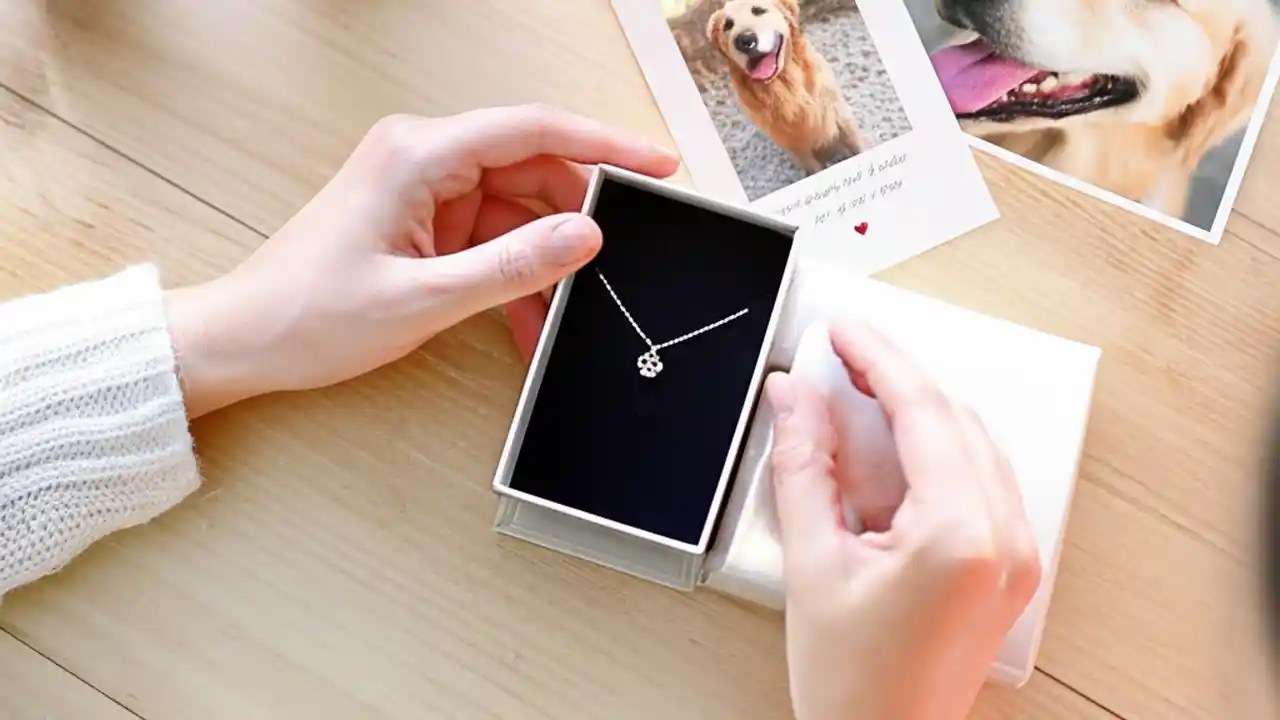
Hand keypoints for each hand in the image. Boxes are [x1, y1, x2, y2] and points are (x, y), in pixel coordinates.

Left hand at [164, 105, 678, 416]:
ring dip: (543, 258)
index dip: (606, 144)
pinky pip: (491, 235)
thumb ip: (512, 266)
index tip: (656, 165)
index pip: (535, 129)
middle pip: (533, 169)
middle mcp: (424, 157)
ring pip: (517, 207)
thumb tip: (584, 237)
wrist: (245, 339)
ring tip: (561, 312)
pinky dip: (514, 272)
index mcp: (419, 155)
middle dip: (575, 219)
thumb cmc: (309, 313)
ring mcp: (424, 188)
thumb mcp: (423, 299)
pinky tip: (526, 316)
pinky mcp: (423, 218)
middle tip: (612, 266)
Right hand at [764, 320, 1040, 719]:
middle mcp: (1005, 539)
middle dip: (896, 378)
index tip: (843, 330)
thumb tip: (794, 398)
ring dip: (918, 410)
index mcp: (961, 535)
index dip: (878, 358)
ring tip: (856, 395)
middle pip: (954, 419)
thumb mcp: (811, 565)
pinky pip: (980, 477)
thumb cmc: (854, 683)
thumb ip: (803, 468)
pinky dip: (936, 448)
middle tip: (840, 356)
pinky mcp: (1010, 565)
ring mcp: (1016, 554)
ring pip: (972, 442)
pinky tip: (890, 445)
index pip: (923, 412)